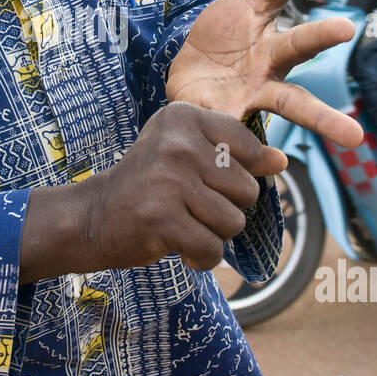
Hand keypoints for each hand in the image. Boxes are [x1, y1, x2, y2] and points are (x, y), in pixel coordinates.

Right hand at [80, 104, 287, 271]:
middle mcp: (176, 144)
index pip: (248, 148)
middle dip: (225, 208)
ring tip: (182, 224)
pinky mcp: (162, 219)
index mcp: (183, 117)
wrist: (94, 216)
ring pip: (234, 223)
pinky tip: (178, 247)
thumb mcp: (188, 155)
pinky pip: (212, 249)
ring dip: (213, 234)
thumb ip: (235, 155)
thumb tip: (282, 161)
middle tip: (187, 206)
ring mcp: (168, 181)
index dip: (237, 175)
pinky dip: (201, 258)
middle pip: (247, 190)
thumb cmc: (149, 184)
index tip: (203, 178)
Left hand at [166, 0, 363, 148]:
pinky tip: (261, 170)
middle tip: (353, 138)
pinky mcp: (216, 121)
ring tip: (332, 161)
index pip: (301, 41)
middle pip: (294, 104)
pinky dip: (241, 155)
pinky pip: (227, 139)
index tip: (346, 28)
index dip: (320, 34)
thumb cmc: (228, 32)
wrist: (185, 62)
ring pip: (263, 140)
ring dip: (291, 153)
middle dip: (320, 120)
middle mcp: (265, 84)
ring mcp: (243, 106)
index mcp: (274, 51)